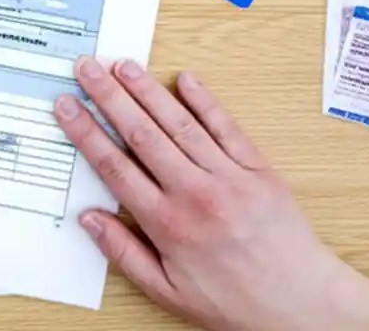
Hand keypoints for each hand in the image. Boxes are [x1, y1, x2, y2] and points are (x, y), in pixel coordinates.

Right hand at [53, 60, 363, 330]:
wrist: (300, 302)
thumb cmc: (235, 302)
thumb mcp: (168, 292)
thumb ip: (123, 253)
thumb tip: (89, 220)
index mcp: (167, 224)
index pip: (114, 166)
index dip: (86, 131)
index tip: (68, 107)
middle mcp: (195, 194)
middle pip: (140, 134)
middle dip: (108, 97)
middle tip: (87, 69)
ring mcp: (228, 177)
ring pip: (179, 124)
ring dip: (148, 91)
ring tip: (124, 65)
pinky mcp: (258, 170)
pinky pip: (227, 127)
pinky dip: (205, 101)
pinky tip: (185, 79)